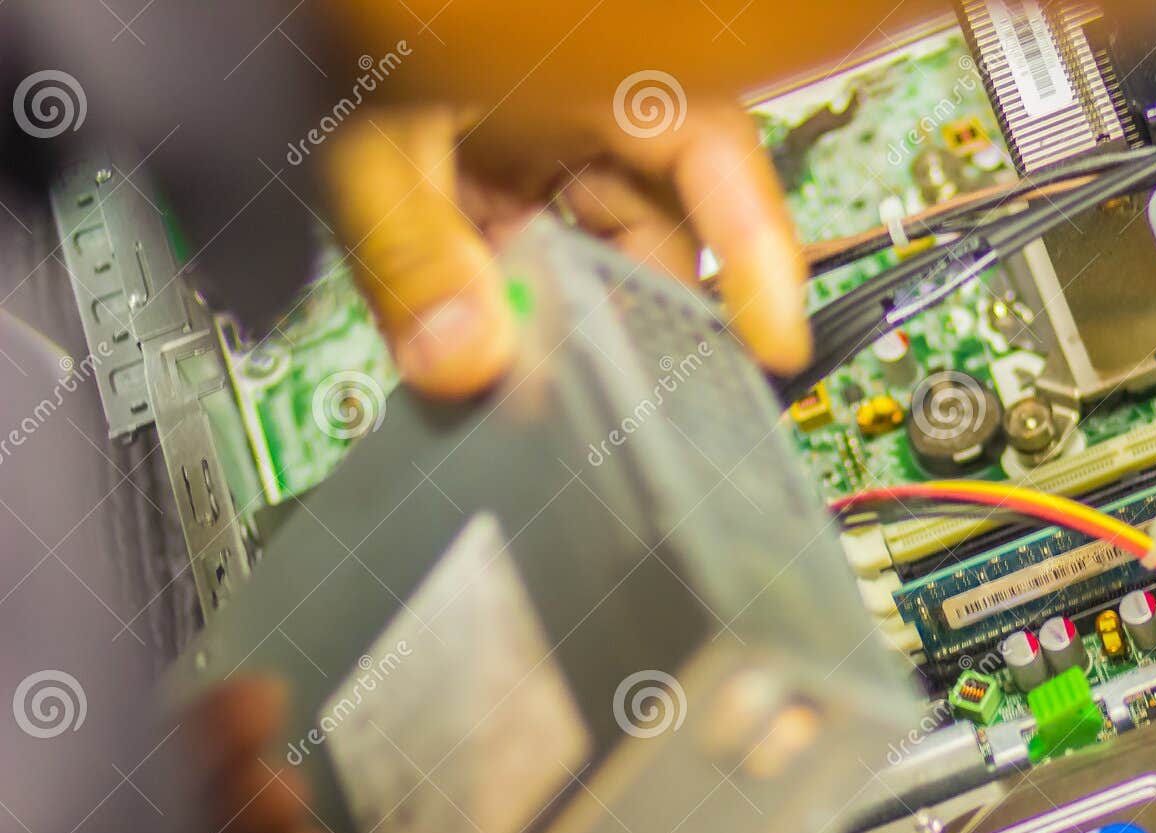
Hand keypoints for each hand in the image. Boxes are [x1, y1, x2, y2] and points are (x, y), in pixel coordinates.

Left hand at [317, 0, 964, 396]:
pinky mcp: (507, 182)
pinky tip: (479, 335)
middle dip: (619, 323)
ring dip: (552, 322)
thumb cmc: (347, 30)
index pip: (717, 157)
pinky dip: (510, 303)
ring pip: (591, 258)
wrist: (311, 29)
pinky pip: (535, 256)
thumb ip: (412, 248)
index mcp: (604, 66)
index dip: (759, 257)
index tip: (772, 344)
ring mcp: (551, 149)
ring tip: (513, 369)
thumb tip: (464, 358)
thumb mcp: (373, 137)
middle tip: (594, 401)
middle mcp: (591, 109)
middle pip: (653, 233)